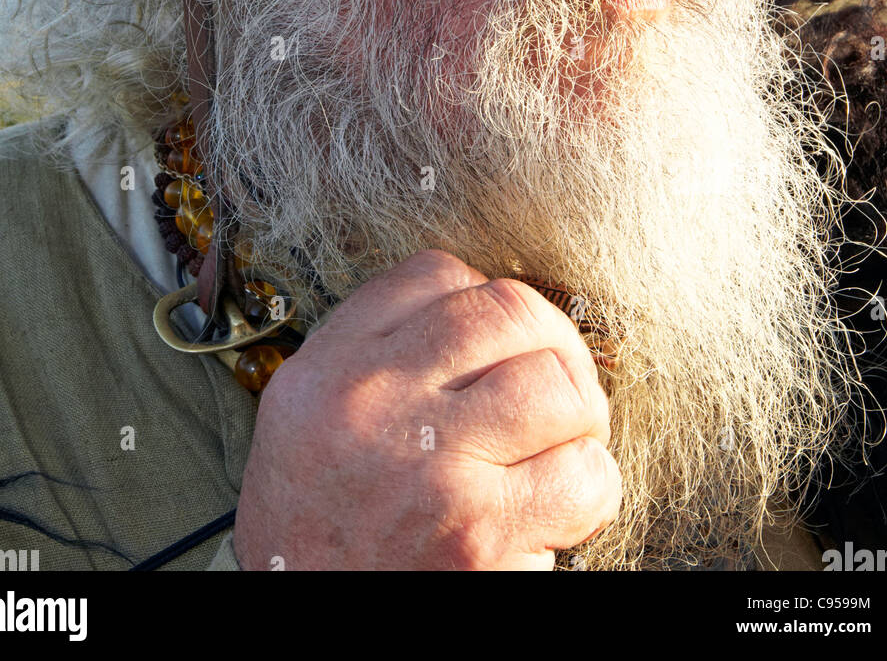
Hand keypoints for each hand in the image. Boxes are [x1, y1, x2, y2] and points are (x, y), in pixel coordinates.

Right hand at [233, 248, 620, 569]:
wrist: (295, 610)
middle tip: (556, 385)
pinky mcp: (481, 536)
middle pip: (510, 313)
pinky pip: (581, 476)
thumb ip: (371, 351)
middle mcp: (378, 405)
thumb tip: (466, 310)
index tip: (496, 343)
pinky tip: (559, 502)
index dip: (486, 302)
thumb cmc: (308, 527)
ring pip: (559, 386)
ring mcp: (434, 470)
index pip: (439, 277)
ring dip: (581, 414)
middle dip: (555, 342)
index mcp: (333, 367)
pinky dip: (591, 485)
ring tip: (563, 442)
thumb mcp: (303, 413)